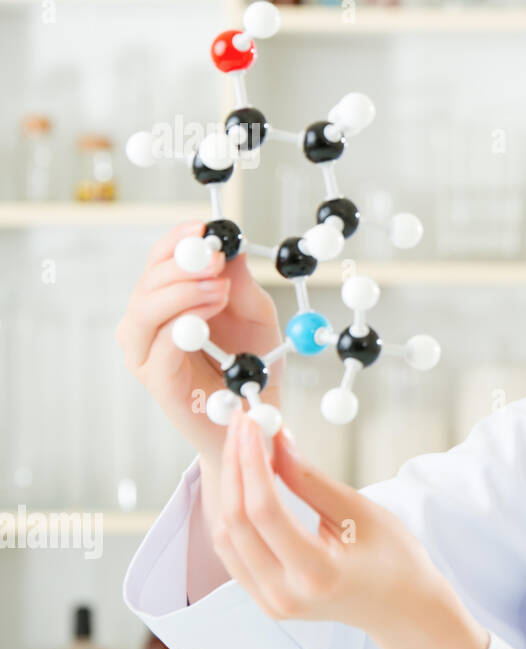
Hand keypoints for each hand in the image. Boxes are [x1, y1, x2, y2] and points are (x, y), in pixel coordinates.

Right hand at [115, 220, 282, 468]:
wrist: (258, 420)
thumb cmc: (254, 366)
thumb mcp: (258, 317)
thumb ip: (244, 286)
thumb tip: (233, 247)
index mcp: (167, 302)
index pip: (159, 261)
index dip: (178, 241)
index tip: (205, 228)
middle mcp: (147, 325)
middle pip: (148, 281)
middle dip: (183, 265)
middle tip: (218, 260)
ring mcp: (146, 355)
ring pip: (144, 311)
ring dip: (182, 293)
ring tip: (221, 290)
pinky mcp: (158, 382)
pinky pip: (159, 347)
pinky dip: (182, 327)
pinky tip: (207, 319)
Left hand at [213, 403, 489, 648]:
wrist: (401, 608)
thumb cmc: (395, 559)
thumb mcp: (361, 512)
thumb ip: (311, 479)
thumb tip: (277, 438)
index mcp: (316, 574)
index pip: (265, 511)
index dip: (252, 461)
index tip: (252, 423)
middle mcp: (284, 595)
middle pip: (236, 523)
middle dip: (234, 466)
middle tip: (241, 424)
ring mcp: (270, 602)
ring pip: (226, 538)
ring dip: (229, 487)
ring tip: (242, 445)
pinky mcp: (264, 599)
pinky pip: (233, 551)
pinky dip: (233, 512)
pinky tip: (244, 479)